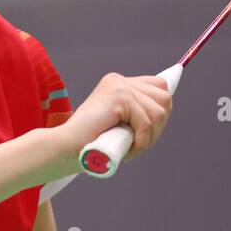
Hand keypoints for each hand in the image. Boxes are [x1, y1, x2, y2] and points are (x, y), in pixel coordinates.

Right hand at [51, 72, 172, 175]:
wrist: (65, 148)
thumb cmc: (90, 142)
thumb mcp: (118, 123)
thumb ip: (136, 113)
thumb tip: (164, 111)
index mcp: (118, 83)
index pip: (159, 86)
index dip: (161, 110)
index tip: (150, 130)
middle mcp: (119, 80)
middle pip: (164, 98)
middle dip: (158, 126)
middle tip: (139, 143)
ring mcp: (119, 87)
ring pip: (158, 112)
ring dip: (149, 137)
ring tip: (130, 147)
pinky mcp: (119, 98)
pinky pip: (146, 123)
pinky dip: (142, 141)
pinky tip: (128, 149)